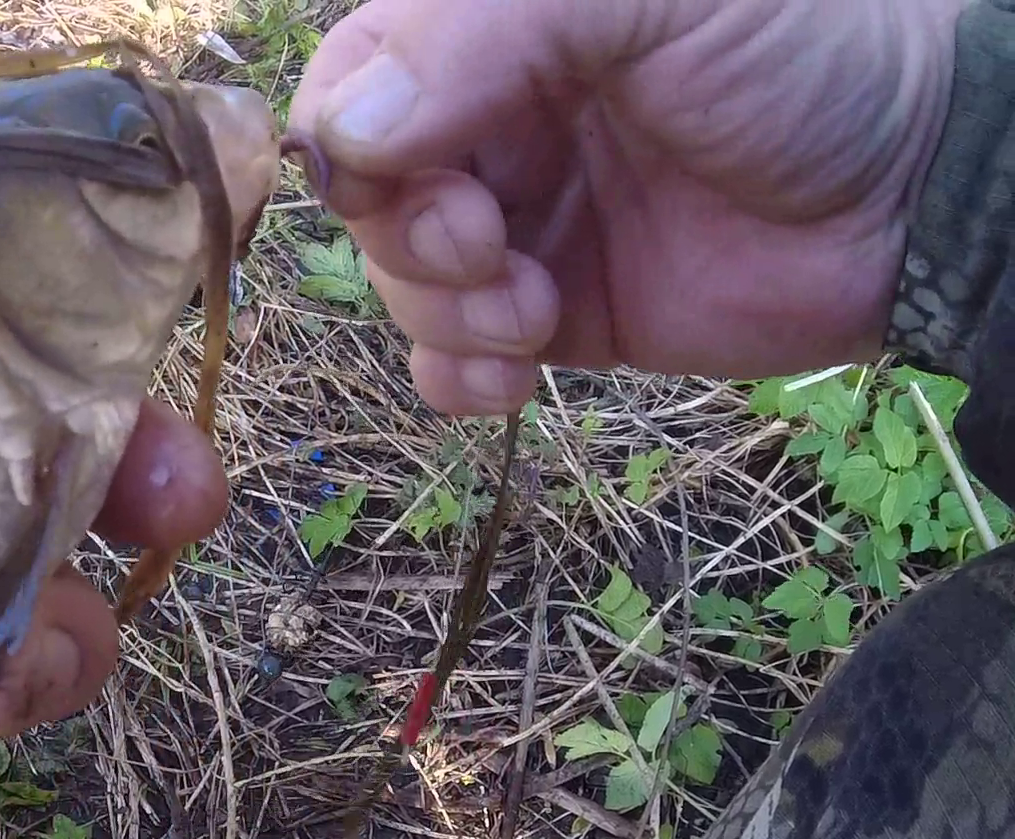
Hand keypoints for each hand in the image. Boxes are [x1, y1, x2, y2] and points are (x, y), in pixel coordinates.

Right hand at [286, 0, 966, 415]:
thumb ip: (484, 31)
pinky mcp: (555, 315)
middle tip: (485, 245)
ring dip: (443, 311)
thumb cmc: (802, 58)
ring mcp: (521, 222)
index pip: (354, 77)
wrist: (920, 198)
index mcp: (496, 29)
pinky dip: (457, 375)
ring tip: (534, 310)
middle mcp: (494, 122)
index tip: (392, 174)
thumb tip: (347, 135)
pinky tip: (512, 377)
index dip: (347, 137)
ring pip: (401, 279)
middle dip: (407, 234)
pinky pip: (451, 358)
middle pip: (365, 193)